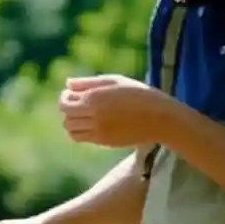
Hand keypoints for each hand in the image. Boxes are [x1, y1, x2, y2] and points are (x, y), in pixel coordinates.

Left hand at [58, 75, 175, 147]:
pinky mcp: (104, 142)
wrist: (160, 118)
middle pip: (66, 117)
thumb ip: (88, 82)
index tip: (72, 93)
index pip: (65, 103)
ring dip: (72, 122)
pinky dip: (80, 131)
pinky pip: (82, 138)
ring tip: (84, 114)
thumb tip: (68, 84)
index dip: (65, 97)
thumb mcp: (115, 81)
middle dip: (67, 109)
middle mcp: (93, 117)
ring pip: (71, 130)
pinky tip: (92, 122)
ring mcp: (98, 132)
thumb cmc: (139, 94)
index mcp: (94, 99)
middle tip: (77, 102)